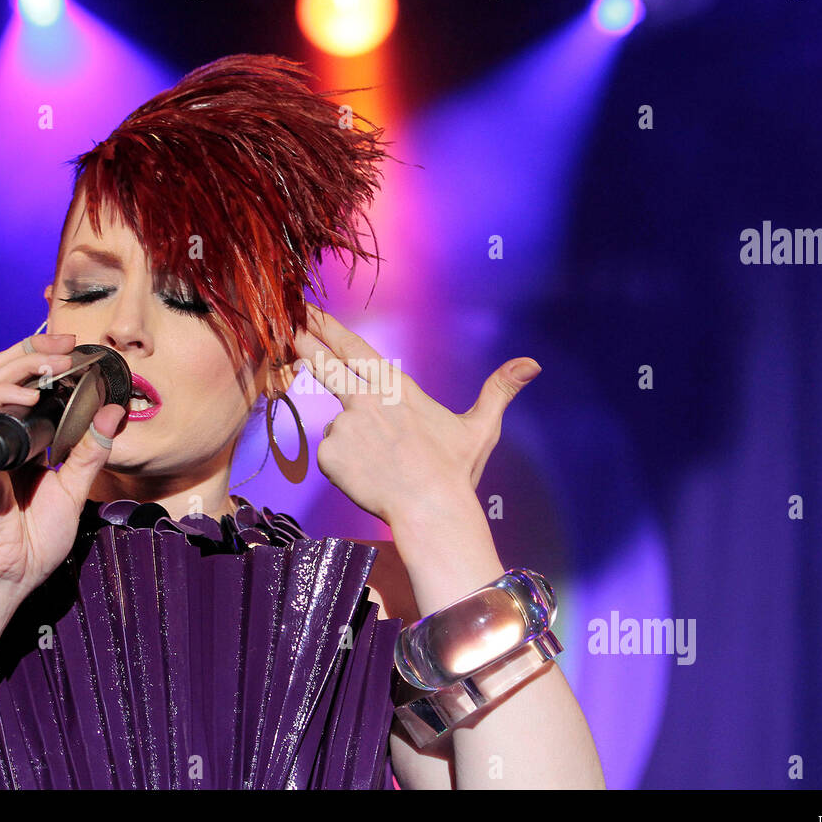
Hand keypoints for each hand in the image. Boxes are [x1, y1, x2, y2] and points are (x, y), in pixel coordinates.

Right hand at [0, 332, 126, 604]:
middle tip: (66, 346)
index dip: (45, 357)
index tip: (77, 349)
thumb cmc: (37, 536)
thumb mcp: (75, 488)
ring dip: (20, 366)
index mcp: (26, 438)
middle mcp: (4, 435)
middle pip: (3, 372)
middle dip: (33, 349)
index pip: (26, 381)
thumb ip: (91, 452)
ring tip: (51, 364)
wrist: (11, 573)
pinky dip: (3, 400)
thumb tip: (113, 412)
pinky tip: (28, 397)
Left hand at [293, 305, 541, 526]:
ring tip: (382, 465)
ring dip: (352, 442)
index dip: (328, 329)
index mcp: (396, 388)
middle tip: (289, 329)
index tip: (307, 312)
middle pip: (323, 364)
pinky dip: (344, 466)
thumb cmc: (453, 471)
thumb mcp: (480, 427)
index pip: (355, 350)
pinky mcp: (330, 453)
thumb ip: (499, 390)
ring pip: (337, 427)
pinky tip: (368, 478)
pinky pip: (330, 457)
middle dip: (304, 343)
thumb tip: (533, 364)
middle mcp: (366, 399)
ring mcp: (345, 425)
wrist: (430, 509)